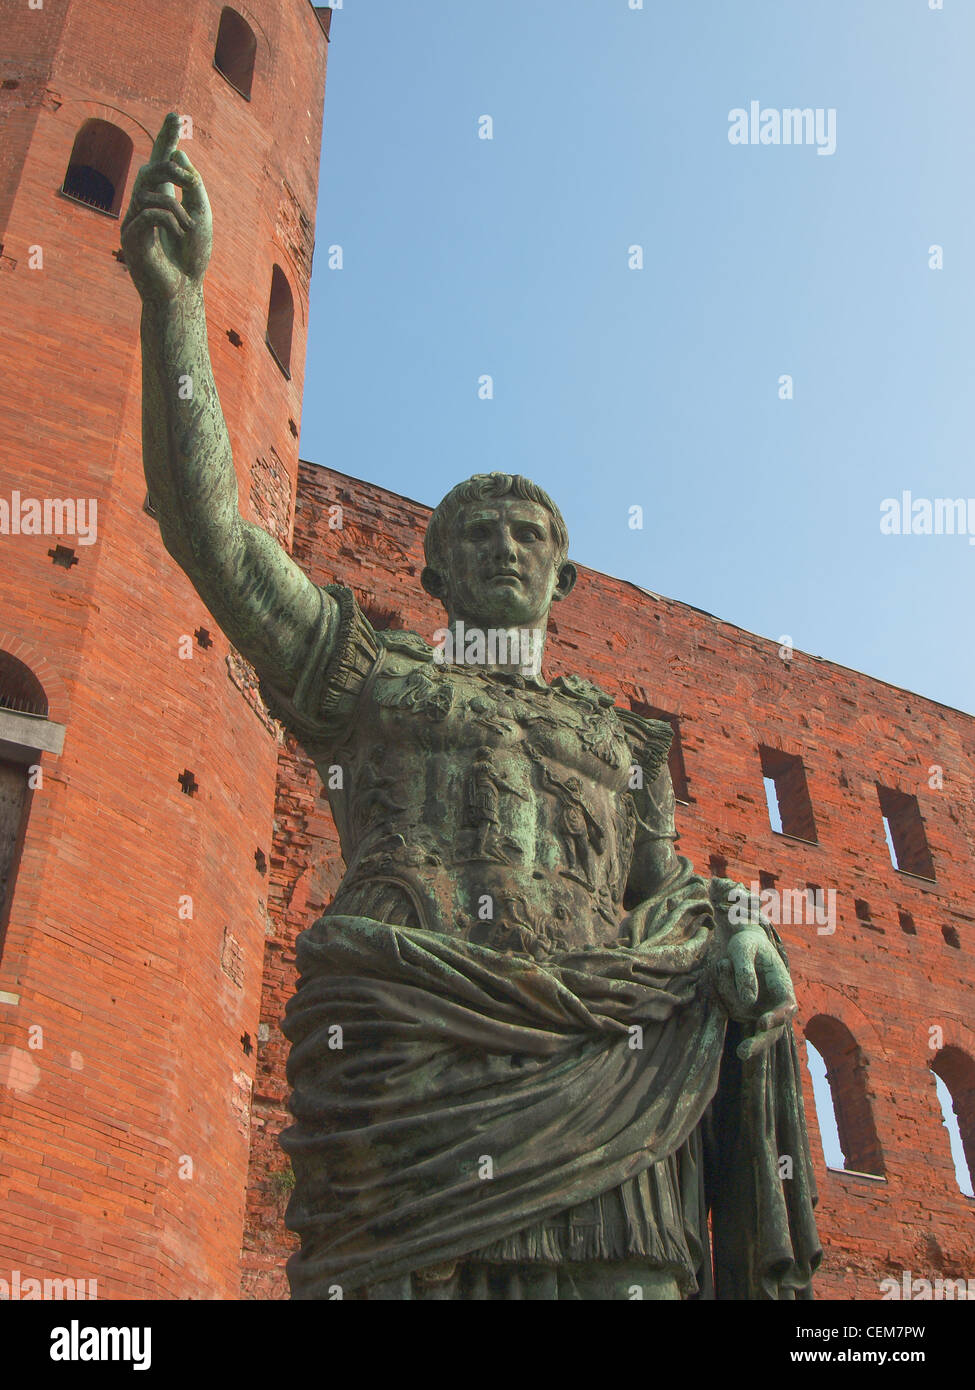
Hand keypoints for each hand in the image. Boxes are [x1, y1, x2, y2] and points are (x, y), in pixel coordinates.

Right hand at [121, 112, 211, 303]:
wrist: (184, 292)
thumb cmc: (192, 258)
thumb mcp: (200, 216)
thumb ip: (192, 187)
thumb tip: (179, 154)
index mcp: (163, 198)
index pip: (161, 161)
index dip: (166, 138)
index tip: (174, 114)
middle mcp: (144, 205)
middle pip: (150, 169)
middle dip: (170, 169)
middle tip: (190, 181)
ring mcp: (134, 220)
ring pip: (148, 191)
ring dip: (176, 207)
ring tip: (190, 228)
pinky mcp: (131, 238)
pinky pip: (148, 213)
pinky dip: (168, 220)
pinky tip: (179, 235)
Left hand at [715, 929, 796, 1060]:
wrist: (742, 943)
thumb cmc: (748, 943)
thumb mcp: (743, 949)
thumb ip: (745, 972)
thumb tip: (749, 1001)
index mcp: (783, 987)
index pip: (785, 1008)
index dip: (776, 1017)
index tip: (761, 1023)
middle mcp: (774, 1003)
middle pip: (770, 1031)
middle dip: (757, 1043)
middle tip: (741, 1052)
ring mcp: (758, 1009)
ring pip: (741, 1013)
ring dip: (727, 990)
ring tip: (725, 962)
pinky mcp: (742, 1010)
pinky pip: (729, 1007)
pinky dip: (722, 989)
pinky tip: (724, 968)